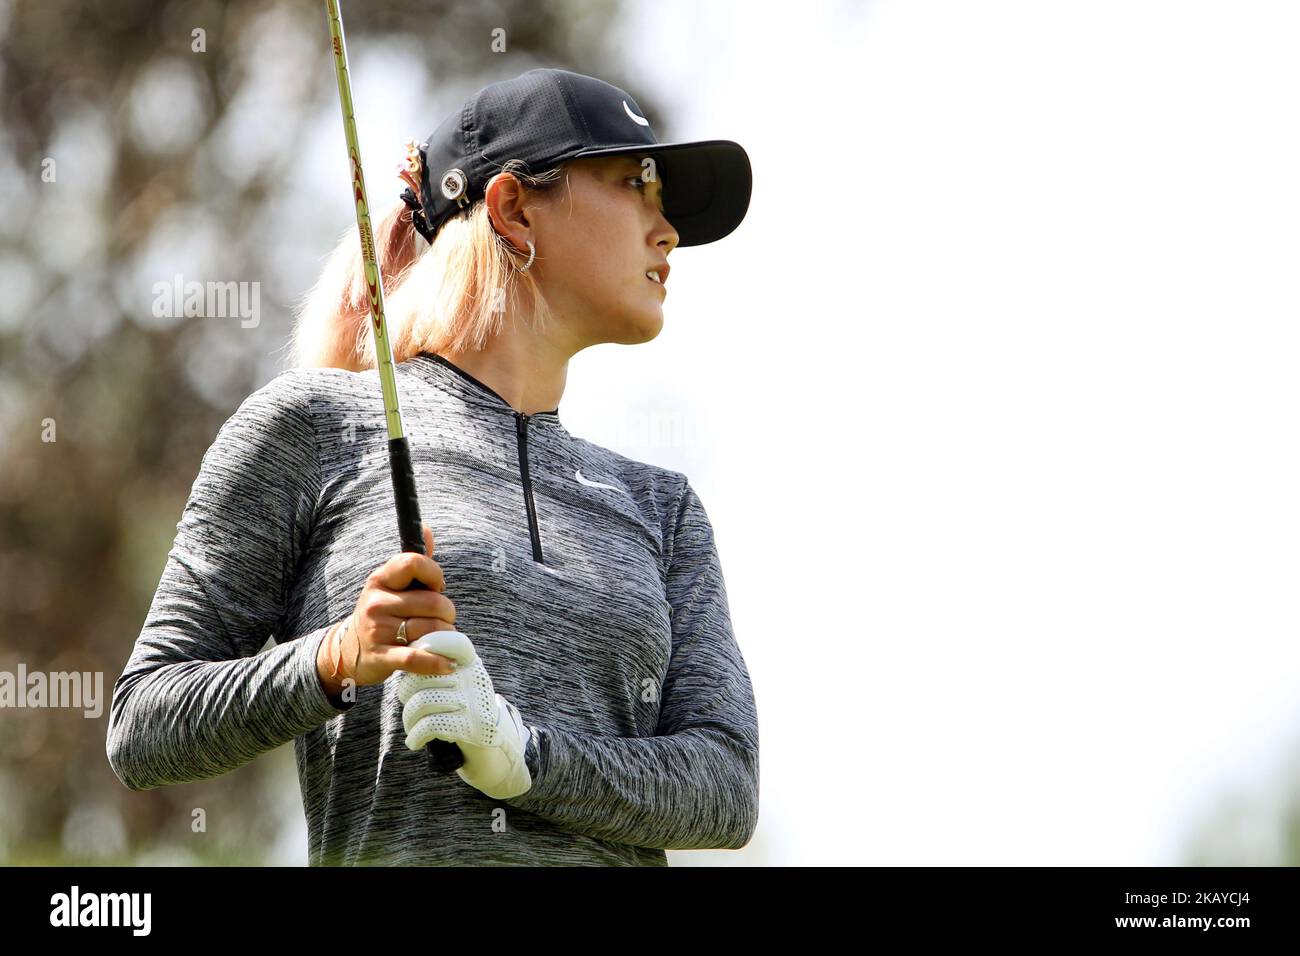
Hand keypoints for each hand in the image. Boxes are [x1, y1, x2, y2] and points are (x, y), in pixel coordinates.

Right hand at [316, 525, 458, 698]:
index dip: (434, 573)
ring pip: (431, 629)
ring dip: (445, 636)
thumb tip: (428, 530)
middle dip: (448, 613)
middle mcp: (376, 602)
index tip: (437, 586)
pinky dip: (437, 662)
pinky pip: (416, 658)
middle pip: (433, 603)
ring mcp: (377, 630)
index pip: (413, 563)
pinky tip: (448, 664)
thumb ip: (413, 562)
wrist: (348, 650)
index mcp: (380, 579)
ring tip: (439, 638)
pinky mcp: (381, 657)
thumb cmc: (381, 613)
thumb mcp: (391, 585)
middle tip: (443, 619)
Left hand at [394, 631, 531, 798]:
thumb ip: (439, 668)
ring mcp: (473, 701)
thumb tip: (408, 655)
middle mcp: (473, 677)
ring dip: (409, 718)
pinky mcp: (470, 726)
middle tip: (408, 705)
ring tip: (411, 726)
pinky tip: (414, 741)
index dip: (422, 654)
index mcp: (469, 663)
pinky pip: (429, 725)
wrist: (490, 748)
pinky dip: (416, 736)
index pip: (443, 642)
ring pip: (422, 702)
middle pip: (423, 675)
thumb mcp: (458, 684)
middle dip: (406, 693)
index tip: (415, 671)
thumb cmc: (464, 712)